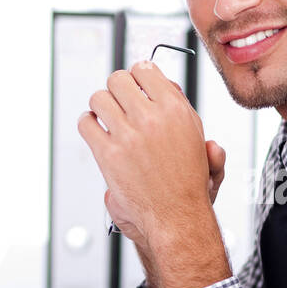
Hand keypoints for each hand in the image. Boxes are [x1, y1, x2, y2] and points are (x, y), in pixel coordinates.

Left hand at [77, 60, 230, 287]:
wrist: (178, 218)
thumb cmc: (189, 184)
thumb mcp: (199, 141)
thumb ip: (185, 112)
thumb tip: (169, 89)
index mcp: (176, 110)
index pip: (145, 69)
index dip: (137, 77)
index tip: (135, 86)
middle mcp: (152, 119)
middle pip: (118, 79)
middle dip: (116, 89)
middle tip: (119, 102)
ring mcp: (129, 136)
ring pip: (99, 98)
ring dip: (100, 105)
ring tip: (106, 117)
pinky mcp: (109, 154)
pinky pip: (86, 123)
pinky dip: (88, 124)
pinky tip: (97, 132)